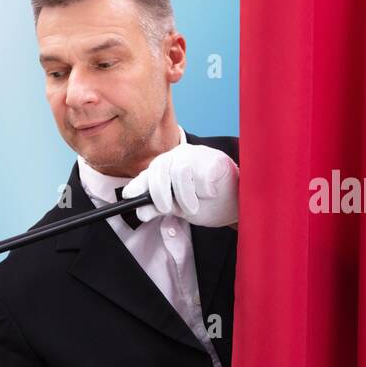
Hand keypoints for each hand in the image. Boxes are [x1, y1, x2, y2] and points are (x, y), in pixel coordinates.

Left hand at [120, 142, 238, 227]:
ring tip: (194, 206)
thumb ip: (158, 207)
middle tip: (170, 209)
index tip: (128, 196)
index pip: (148, 173)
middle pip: (160, 169)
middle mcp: (179, 156)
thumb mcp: (177, 208)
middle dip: (160, 194)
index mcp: (167, 167)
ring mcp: (198, 155)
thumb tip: (140, 211)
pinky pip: (202, 175)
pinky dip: (204, 191)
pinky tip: (210, 193)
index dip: (138, 184)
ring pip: (180, 172)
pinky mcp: (216, 159)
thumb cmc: (205, 202)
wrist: (236, 203)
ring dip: (185, 196)